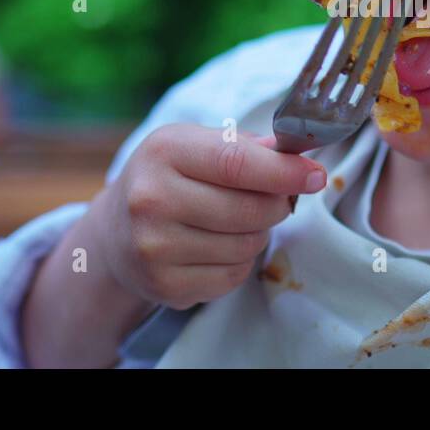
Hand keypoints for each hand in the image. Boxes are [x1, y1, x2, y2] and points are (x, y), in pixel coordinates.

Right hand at [95, 124, 326, 310]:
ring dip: (258, 234)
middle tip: (273, 199)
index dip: (285, 172)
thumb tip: (296, 157)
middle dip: (276, 205)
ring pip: (247, 245)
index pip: (238, 163)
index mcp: (165, 151)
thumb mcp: (195, 144)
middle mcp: (152, 199)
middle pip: (250, 209)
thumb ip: (244, 147)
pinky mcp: (164, 285)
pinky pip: (233, 277)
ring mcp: (154, 247)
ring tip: (236, 222)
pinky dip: (239, 262)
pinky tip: (218, 247)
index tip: (315, 177)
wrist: (115, 232)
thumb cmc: (168, 177)